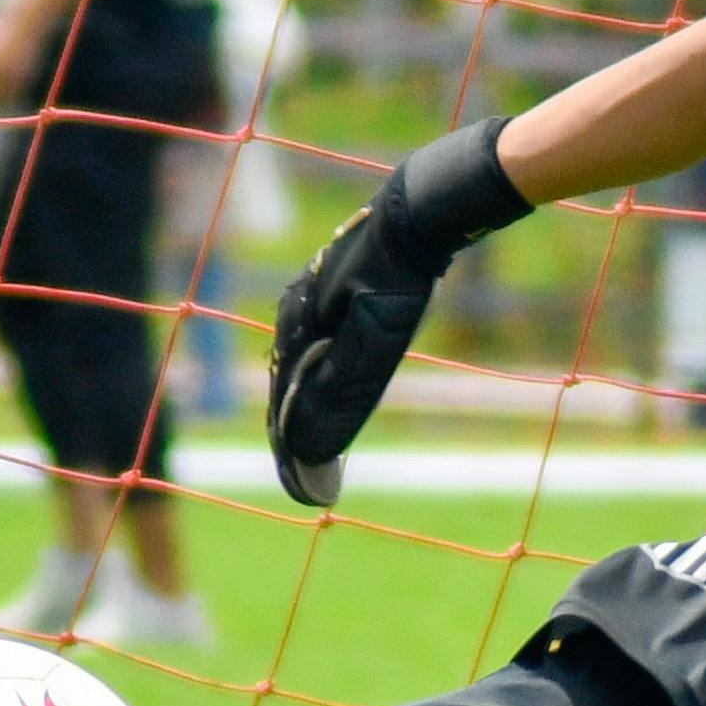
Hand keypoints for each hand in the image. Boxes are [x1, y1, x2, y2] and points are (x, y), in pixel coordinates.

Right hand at [265, 120, 533, 506]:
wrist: (419, 210)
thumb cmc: (396, 276)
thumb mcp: (370, 342)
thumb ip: (339, 396)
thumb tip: (308, 455)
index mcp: (294, 333)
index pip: (285, 412)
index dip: (295, 456)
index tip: (311, 495)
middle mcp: (295, 317)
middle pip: (287, 393)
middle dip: (296, 440)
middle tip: (311, 482)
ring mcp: (314, 301)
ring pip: (302, 368)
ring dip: (305, 410)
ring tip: (317, 447)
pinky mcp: (339, 292)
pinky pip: (321, 346)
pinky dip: (322, 377)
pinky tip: (334, 384)